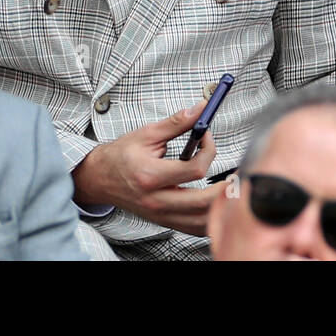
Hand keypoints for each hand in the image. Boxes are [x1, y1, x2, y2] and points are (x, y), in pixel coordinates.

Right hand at [71, 100, 222, 234]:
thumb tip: (201, 108)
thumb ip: (176, 122)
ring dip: (221, 207)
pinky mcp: (163, 221)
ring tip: (231, 188)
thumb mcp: (146, 134)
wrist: (98, 178)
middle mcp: (155, 200)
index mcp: (150, 176)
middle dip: (226, 187)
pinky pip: (192, 228)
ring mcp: (159, 215)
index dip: (208, 150)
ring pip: (200, 221)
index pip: (194, 170)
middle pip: (203, 202)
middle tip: (236, 171)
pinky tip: (218, 206)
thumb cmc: (121, 155)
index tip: (206, 136)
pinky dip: (209, 219)